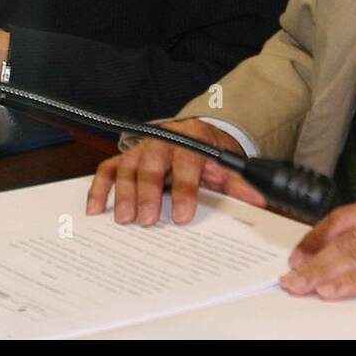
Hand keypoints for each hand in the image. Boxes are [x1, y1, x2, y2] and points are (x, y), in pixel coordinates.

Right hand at [86, 119, 265, 225]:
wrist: (195, 136)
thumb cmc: (207, 156)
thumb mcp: (226, 167)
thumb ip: (239, 184)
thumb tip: (259, 200)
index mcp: (192, 140)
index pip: (187, 162)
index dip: (184, 189)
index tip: (183, 215)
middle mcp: (163, 140)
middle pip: (152, 163)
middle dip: (149, 192)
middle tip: (148, 219)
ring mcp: (141, 148)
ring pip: (128, 166)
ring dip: (124, 193)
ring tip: (124, 219)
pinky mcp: (125, 157)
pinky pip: (108, 169)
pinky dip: (99, 187)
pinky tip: (96, 209)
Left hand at [279, 195, 355, 308]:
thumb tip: (353, 258)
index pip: (347, 217)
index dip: (318, 235)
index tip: (298, 252)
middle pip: (346, 238)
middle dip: (313, 258)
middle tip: (290, 276)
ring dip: (323, 273)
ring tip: (301, 286)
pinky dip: (352, 283)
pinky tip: (333, 292)